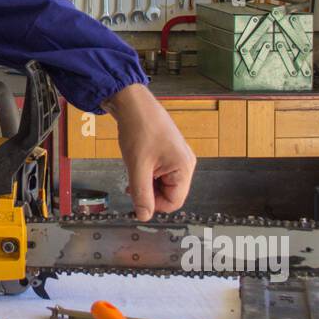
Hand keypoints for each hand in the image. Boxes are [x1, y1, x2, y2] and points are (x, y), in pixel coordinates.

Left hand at [100, 83, 196, 218]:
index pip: (174, 202)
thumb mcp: (137, 166)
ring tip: (135, 168)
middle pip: (170, 193)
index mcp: (184, 168)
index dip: (154, 205)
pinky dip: (148, 173)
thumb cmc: (139, 128)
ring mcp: (178, 157)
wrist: (132, 102)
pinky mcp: (169, 152)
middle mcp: (186, 163)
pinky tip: (138, 163)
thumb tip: (143, 216)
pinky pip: (161, 172)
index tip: (136, 197)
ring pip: (163, 183)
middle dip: (150, 192)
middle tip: (132, 181)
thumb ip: (141, 194)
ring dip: (147, 182)